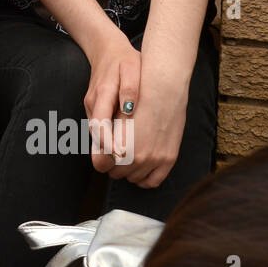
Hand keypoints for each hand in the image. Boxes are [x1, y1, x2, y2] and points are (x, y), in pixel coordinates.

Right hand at [82, 32, 140, 173]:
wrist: (106, 49)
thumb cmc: (123, 59)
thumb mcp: (131, 67)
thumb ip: (130, 87)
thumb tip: (129, 108)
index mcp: (101, 95)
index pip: (99, 125)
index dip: (107, 144)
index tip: (119, 155)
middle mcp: (93, 106)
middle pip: (94, 139)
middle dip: (106, 157)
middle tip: (127, 167)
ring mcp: (92, 110)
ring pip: (96, 140)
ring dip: (109, 155)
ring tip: (131, 166)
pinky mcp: (96, 114)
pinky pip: (101, 135)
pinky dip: (111, 147)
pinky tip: (126, 154)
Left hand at [109, 74, 188, 188]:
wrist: (163, 84)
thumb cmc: (134, 95)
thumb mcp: (110, 113)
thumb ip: (101, 137)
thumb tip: (98, 154)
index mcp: (118, 145)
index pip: (101, 165)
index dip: (100, 157)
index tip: (103, 150)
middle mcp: (137, 156)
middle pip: (115, 172)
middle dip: (113, 162)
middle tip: (117, 148)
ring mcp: (154, 159)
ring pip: (132, 178)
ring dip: (128, 169)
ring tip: (130, 151)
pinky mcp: (169, 158)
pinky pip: (152, 181)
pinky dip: (143, 177)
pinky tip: (141, 166)